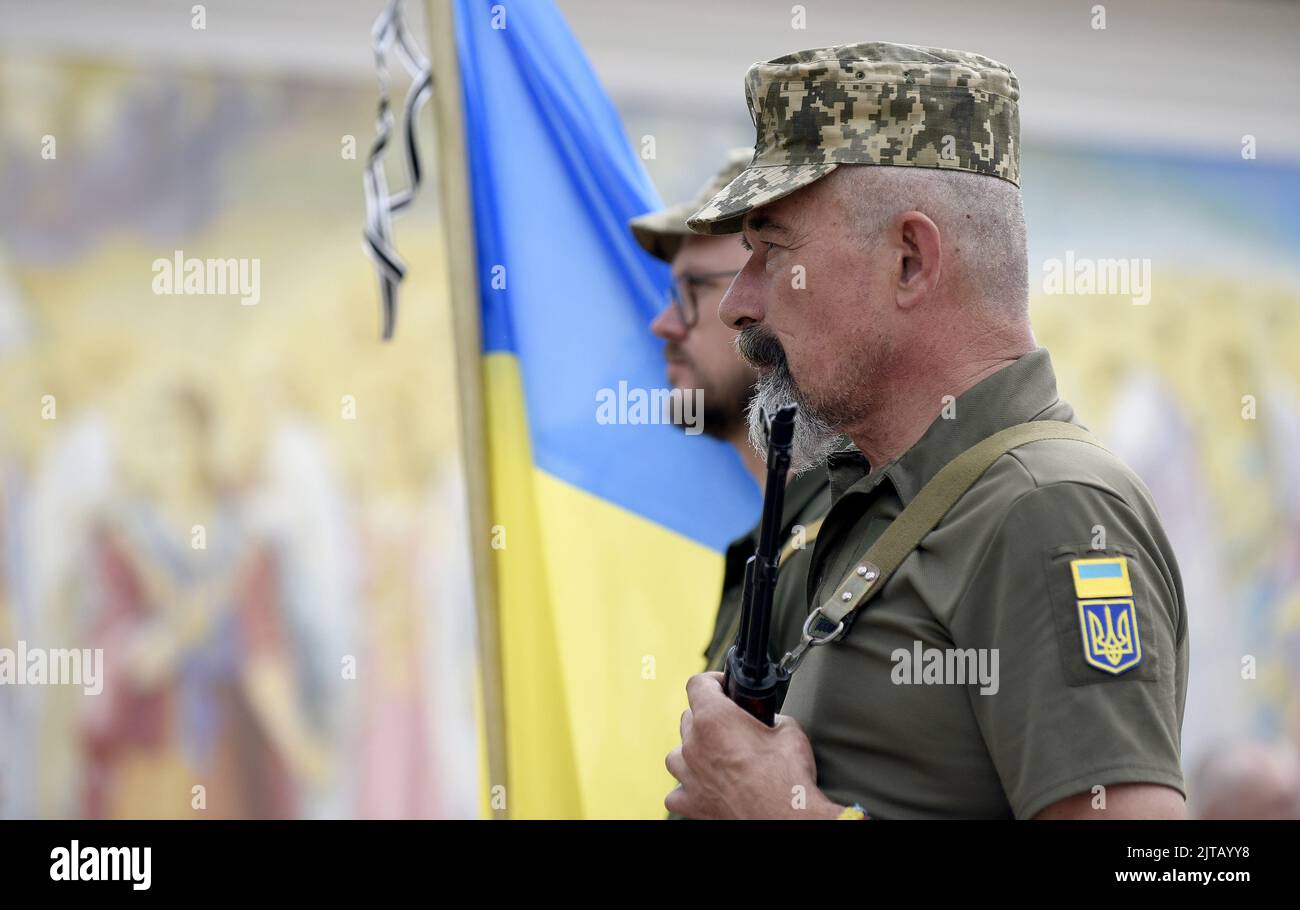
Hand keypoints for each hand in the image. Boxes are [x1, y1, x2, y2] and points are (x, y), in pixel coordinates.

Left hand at [665, 671, 842, 818]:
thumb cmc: (787, 780)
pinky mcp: (690, 803)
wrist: (784, 820)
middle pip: (688, 717)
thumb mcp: (789, 731)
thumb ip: (771, 718)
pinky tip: (705, 786)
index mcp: (715, 719)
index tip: (724, 687)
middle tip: (731, 726)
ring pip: (677, 753)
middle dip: (707, 717)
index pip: (698, 684)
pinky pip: (677, 790)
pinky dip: (688, 786)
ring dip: (693, 751)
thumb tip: (771, 721)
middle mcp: (694, 744)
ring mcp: (688, 775)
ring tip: (716, 757)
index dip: (713, 681)